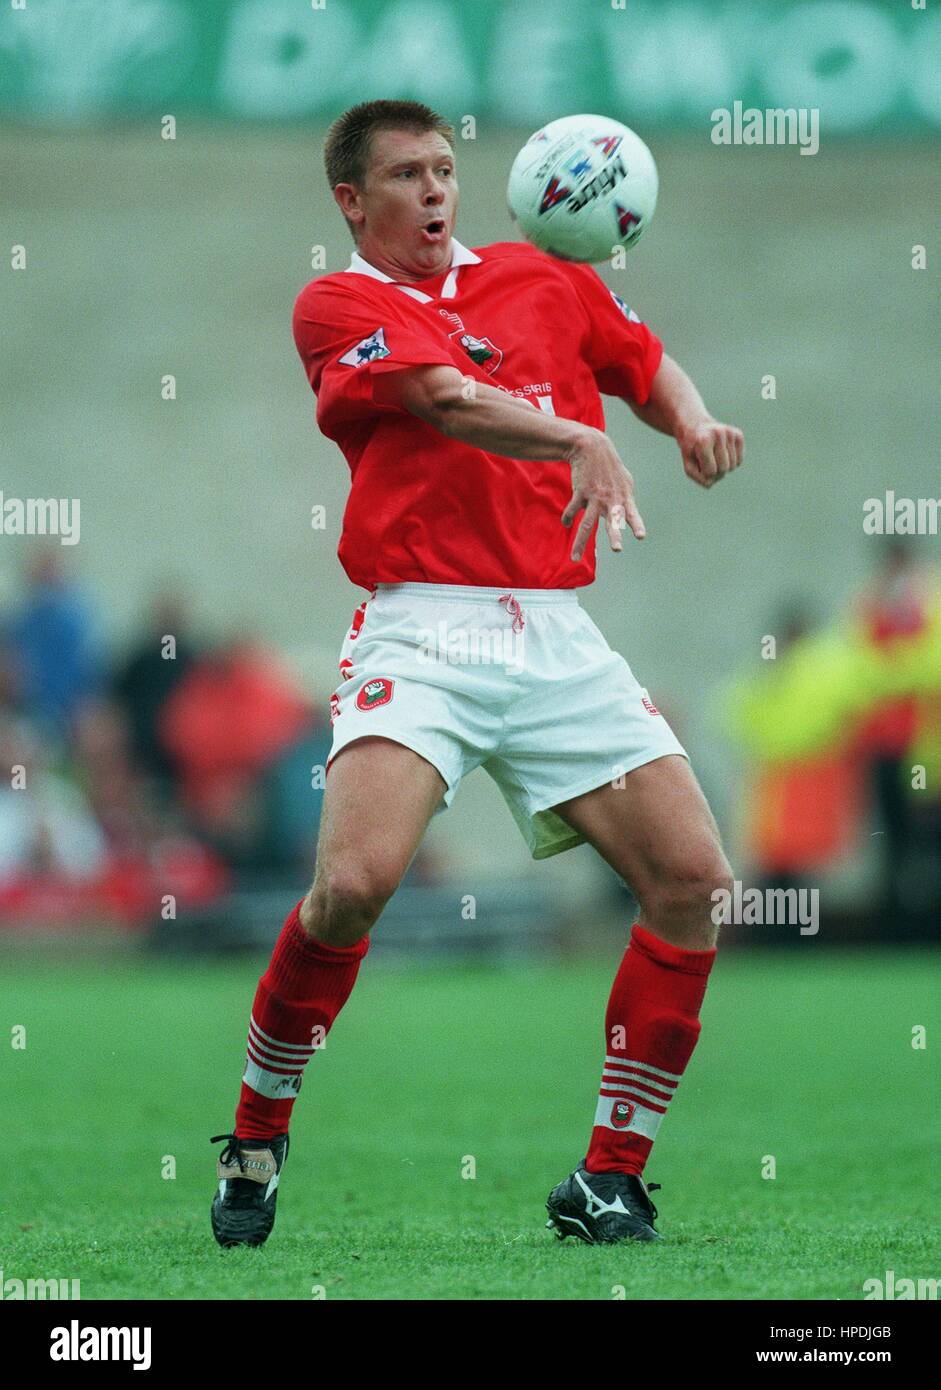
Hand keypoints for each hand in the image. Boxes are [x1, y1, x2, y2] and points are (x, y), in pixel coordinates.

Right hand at [562, 427, 645, 560]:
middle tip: (617, 549)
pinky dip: (568, 518)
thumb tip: (626, 518)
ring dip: (580, 543)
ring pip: (586, 524)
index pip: (632, 515)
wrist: (592, 448)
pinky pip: (572, 510)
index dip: (636, 525)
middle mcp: (610, 499)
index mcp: (624, 498)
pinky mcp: (580, 493)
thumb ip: (626, 501)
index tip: (640, 536)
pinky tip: (567, 523)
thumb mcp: (626, 482)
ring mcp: (594, 497)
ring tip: (575, 558)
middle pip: (612, 521)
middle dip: (614, 535)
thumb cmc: (611, 468)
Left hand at [678, 419, 743, 488]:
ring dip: (723, 466)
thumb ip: (699, 478)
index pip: (711, 471)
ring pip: (733, 466)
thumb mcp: (688, 464)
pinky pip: (739, 461)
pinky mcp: (738, 435)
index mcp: (704, 440)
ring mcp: (730, 433)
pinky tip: (722, 452)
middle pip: (724, 469)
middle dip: (715, 471)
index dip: (704, 472)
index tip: (699, 462)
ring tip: (713, 455)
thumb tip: (715, 480)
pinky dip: (731, 461)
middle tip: (706, 460)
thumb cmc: (692, 449)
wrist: (696, 427)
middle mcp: (719, 434)